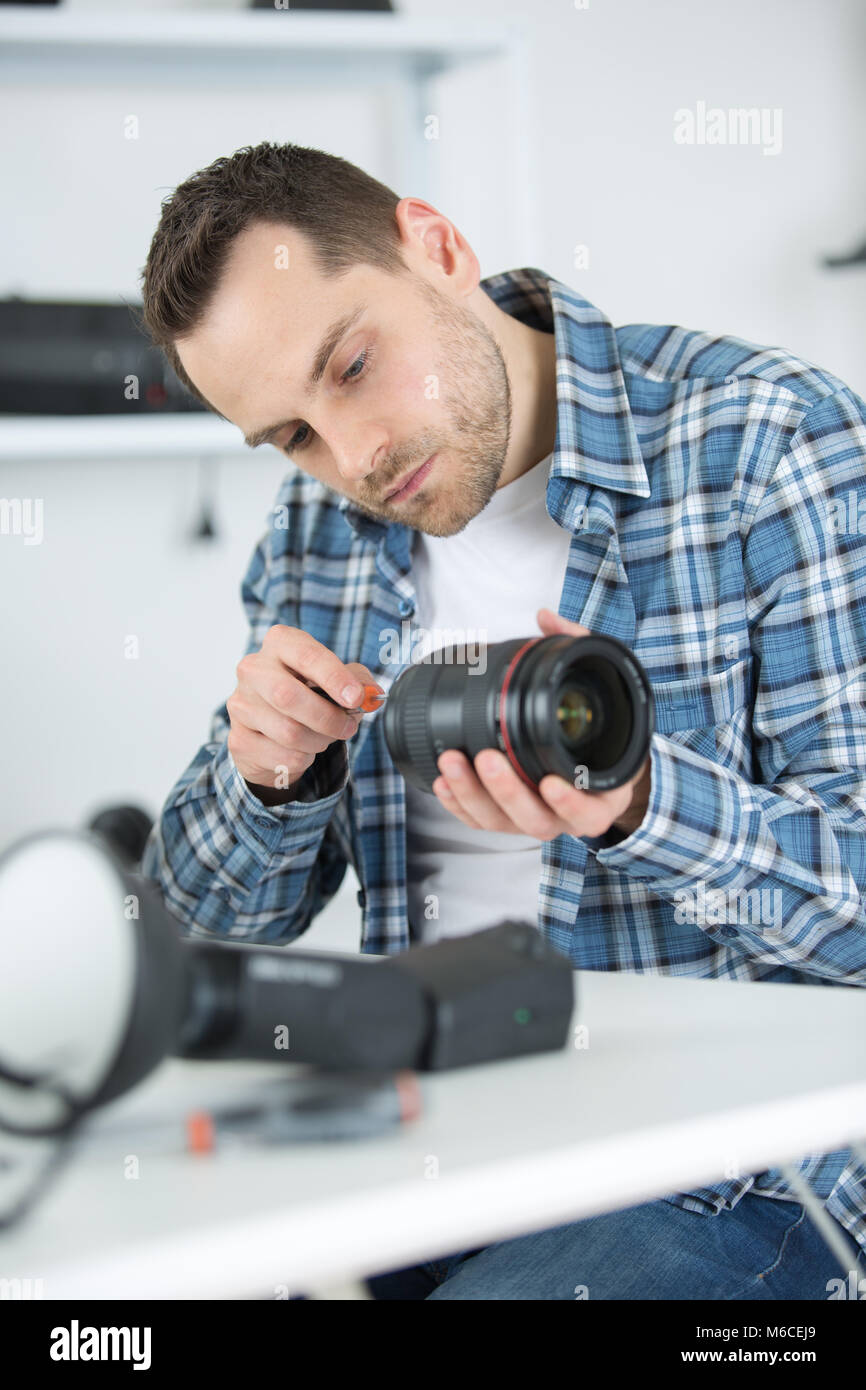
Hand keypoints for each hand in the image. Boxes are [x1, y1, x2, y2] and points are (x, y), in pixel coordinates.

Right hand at [226, 625, 376, 796]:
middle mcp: (253, 669)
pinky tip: (301, 749)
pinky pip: (282, 756)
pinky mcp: (239, 739)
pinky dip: (302, 759)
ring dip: (318, 741)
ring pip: (288, 732)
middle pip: (288, 696)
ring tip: (323, 737)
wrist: (270, 728)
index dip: (334, 677)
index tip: (356, 698)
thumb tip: (373, 694)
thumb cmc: (307, 694)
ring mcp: (240, 704)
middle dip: (326, 717)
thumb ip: (358, 681)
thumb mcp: (336, 679)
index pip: (306, 656)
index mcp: (280, 643)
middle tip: (347, 727)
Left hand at [431, 608, 651, 840]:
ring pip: (503, 822)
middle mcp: (566, 812)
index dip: (571, 801)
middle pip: (537, 819)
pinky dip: (459, 804)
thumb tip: (546, 617)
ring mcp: (534, 817)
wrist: (597, 756)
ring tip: (453, 762)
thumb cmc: (600, 724)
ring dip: (474, 795)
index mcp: (599, 791)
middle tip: (487, 759)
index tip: (551, 782)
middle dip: (507, 791)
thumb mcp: (603, 685)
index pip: (589, 810)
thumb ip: (578, 647)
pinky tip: (443, 782)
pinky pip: (480, 820)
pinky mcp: (505, 816)